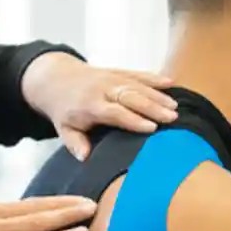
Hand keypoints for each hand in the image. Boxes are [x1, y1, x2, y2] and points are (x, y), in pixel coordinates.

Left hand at [22, 52, 178, 159]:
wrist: (55, 79)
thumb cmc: (64, 110)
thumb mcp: (64, 129)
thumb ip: (75, 143)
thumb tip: (85, 158)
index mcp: (90, 105)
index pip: (114, 112)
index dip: (133, 119)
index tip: (152, 128)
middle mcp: (103, 89)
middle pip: (130, 97)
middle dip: (152, 107)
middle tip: (172, 118)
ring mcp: (112, 78)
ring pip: (138, 85)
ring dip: (158, 95)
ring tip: (175, 107)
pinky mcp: (118, 72)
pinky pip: (138, 74)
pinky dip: (155, 78)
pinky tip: (171, 83)